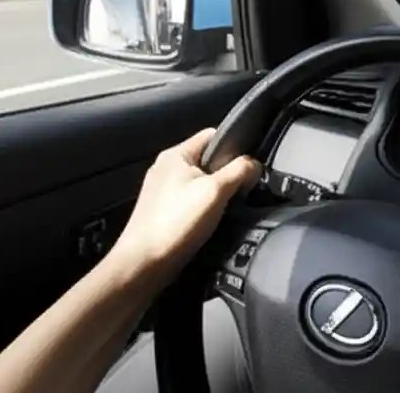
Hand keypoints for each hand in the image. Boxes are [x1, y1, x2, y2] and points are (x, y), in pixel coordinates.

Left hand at [109, 128, 261, 278]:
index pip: (213, 135)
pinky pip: (191, 200)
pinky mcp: (162, 211)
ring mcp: (162, 190)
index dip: (235, 146)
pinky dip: (204, 208)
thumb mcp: (215, 191)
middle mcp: (166, 168)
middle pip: (208, 160)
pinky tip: (211, 222)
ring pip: (201, 182)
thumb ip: (239, 171)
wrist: (144, 264)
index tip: (250, 166)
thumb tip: (255, 164)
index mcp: (176, 154)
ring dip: (217, 193)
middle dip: (227, 173)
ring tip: (228, 208)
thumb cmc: (177, 222)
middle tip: (243, 191)